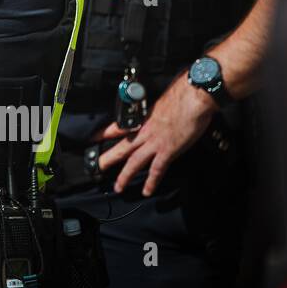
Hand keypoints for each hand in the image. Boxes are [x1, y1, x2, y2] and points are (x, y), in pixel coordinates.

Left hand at [94, 74, 215, 195]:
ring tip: (118, 187)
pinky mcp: (167, 150)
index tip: (94, 139)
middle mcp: (144, 132)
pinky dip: (151, 182)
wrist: (192, 98)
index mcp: (142, 119)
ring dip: (124, 176)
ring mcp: (154, 142)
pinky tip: (147, 191)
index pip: (117, 127)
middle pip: (121, 148)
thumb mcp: (161, 102)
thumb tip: (158, 110)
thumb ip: (156, 110)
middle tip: (97, 167)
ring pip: (134, 162)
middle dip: (107, 159)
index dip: (104, 134)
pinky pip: (156, 170)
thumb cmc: (180, 96)